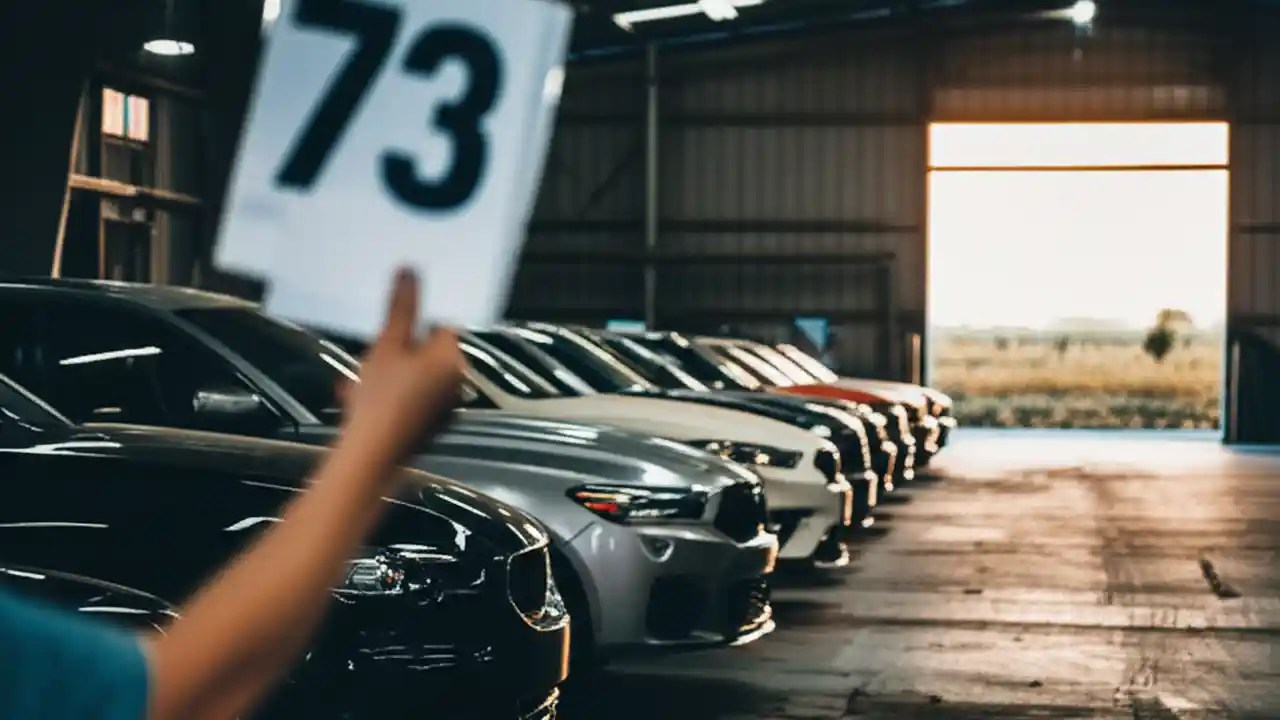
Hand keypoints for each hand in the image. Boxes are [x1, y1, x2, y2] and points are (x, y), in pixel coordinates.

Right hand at [336, 268, 462, 474]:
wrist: (370, 458)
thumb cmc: (381, 398)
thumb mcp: (387, 344)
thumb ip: (401, 306)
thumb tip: (409, 270)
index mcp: (453, 358)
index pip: (443, 325)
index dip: (417, 321)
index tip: (393, 324)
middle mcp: (457, 382)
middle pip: (428, 352)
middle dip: (398, 350)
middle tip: (371, 354)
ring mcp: (445, 408)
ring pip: (416, 377)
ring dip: (389, 373)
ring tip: (357, 380)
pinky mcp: (430, 427)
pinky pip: (411, 400)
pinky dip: (390, 396)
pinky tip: (359, 400)